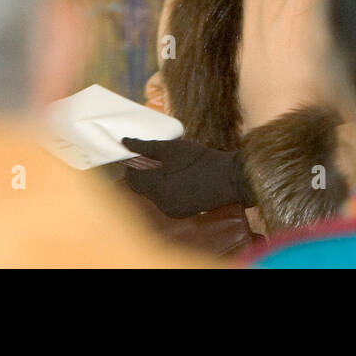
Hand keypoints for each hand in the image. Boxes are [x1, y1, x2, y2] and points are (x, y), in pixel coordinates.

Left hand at [121, 137, 253, 217]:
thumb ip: (146, 146)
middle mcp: (160, 202)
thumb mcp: (173, 148)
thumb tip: (125, 142)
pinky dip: (167, 191)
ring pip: (154, 195)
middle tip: (157, 159)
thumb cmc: (201, 159)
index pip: (132, 178)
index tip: (139, 155)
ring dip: (156, 182)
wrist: (229, 177)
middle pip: (142, 187)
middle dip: (146, 173)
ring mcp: (170, 210)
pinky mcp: (180, 213)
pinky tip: (180, 180)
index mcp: (157, 186)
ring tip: (171, 168)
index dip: (133, 165)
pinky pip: (165, 201)